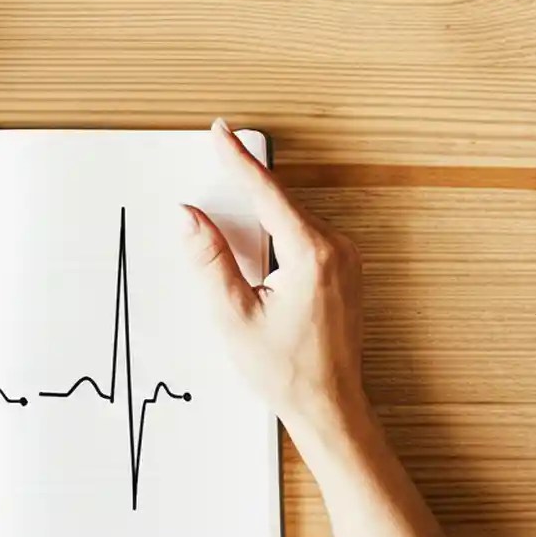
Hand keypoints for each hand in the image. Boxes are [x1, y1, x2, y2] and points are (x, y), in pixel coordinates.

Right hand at [178, 120, 365, 433]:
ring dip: (257, 226)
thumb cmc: (286, 369)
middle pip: (278, 204)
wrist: (328, 405)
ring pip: (289, 220)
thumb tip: (190, 216)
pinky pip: (302, 237)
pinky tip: (257, 268)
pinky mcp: (343, 269)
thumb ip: (209, 259)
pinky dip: (274, 240)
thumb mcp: (233, 314)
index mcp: (312, 254)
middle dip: (241, 200)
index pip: (266, 193)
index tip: (220, 131)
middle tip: (210, 211)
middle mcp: (337, 249)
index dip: (237, 159)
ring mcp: (345, 258)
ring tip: (238, 267)